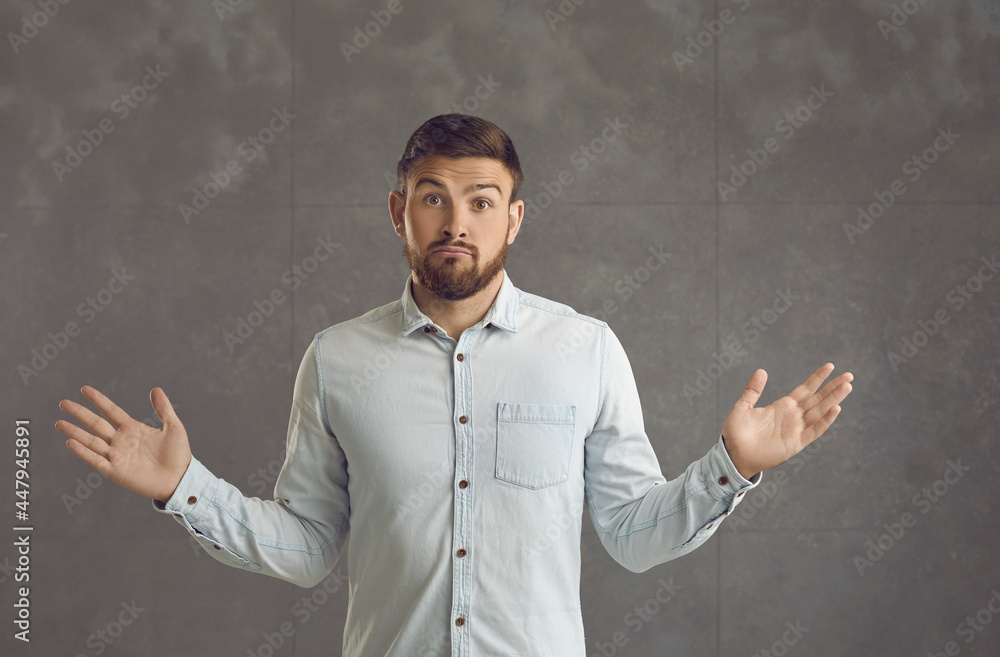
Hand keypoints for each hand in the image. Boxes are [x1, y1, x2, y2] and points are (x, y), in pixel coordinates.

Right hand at [56, 386, 191, 503]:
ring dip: (75, 432)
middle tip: (63, 403)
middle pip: (96, 424)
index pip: (111, 411)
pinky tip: (72, 442)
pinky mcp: (116, 471)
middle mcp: (121, 441)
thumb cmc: (178, 454)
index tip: (85, 389)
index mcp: (133, 429)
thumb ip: (163, 408)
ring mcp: (117, 456)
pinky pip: (97, 460)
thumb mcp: (173, 427)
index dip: (99, 400)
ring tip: (59, 423)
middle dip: (80, 414)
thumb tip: (156, 389)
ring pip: (91, 441)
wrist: (180, 478)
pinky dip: (84, 452)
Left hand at [722, 363, 852, 479]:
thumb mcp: (743, 406)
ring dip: (833, 400)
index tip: (830, 366)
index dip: (817, 378)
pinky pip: (814, 430)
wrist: (733, 454)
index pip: (805, 389)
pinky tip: (835, 409)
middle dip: (833, 387)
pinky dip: (825, 420)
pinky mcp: (795, 443)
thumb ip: (753, 390)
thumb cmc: (736, 432)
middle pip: (817, 399)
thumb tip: (762, 370)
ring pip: (820, 411)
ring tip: (847, 386)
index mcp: (782, 406)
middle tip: (849, 375)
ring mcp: (796, 429)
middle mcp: (792, 416)